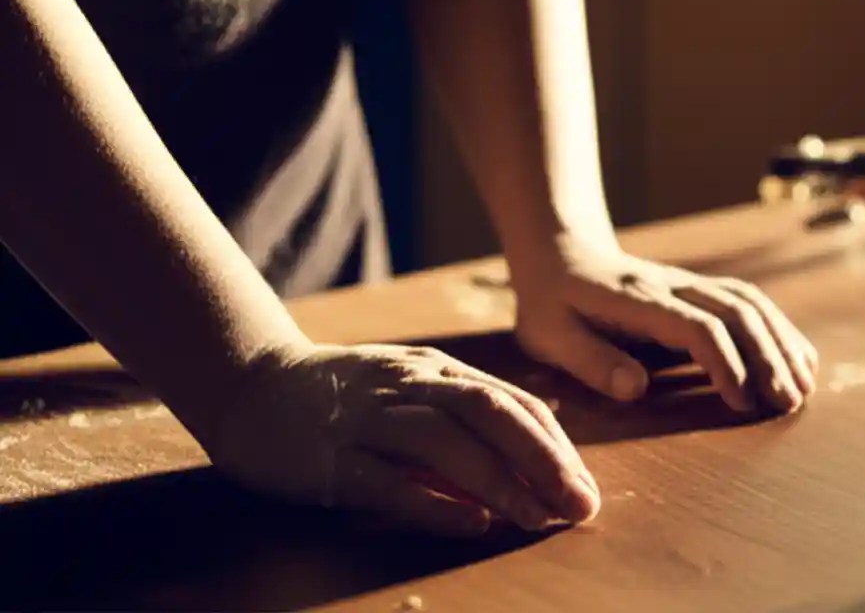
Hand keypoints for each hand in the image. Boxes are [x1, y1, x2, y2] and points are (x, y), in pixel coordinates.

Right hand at [199, 342, 599, 535]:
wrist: (248, 381)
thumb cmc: (342, 396)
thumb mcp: (410, 388)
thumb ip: (465, 414)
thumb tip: (534, 449)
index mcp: (435, 371)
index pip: (512, 402)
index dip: (555, 446)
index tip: (585, 489)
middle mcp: (408, 385)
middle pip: (490, 413)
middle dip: (544, 460)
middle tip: (581, 506)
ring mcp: (367, 418)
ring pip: (444, 442)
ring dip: (499, 481)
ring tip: (538, 519)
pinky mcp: (328, 456)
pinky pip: (388, 480)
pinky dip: (434, 502)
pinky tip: (472, 524)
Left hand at [513, 238, 817, 412]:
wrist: (560, 252)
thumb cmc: (551, 303)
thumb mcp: (550, 335)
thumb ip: (591, 361)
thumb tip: (637, 388)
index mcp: (637, 300)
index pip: (697, 327)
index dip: (725, 364)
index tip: (741, 402)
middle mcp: (672, 286)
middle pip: (737, 312)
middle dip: (769, 358)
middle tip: (788, 404)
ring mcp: (690, 284)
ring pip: (750, 304)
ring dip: (782, 343)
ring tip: (803, 389)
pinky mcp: (700, 290)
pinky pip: (749, 302)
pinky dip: (780, 330)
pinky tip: (799, 359)